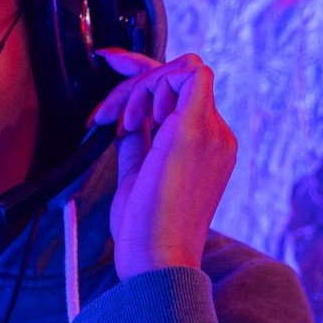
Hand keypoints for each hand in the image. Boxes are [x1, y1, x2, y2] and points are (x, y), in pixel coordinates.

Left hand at [88, 50, 237, 277]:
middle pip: (177, 77)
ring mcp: (213, 132)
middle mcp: (218, 136)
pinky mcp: (196, 131)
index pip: (182, 92)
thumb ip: (138, 145)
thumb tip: (125, 120)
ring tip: (121, 127)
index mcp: (208, 147)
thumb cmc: (145, 233)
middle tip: (104, 115)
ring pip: (179, 71)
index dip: (145, 72)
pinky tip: (134, 120)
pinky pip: (190, 74)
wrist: (155, 261)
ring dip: (138, 90)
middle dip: (132, 84)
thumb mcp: (137, 177)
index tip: (110, 62)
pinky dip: (151, 86)